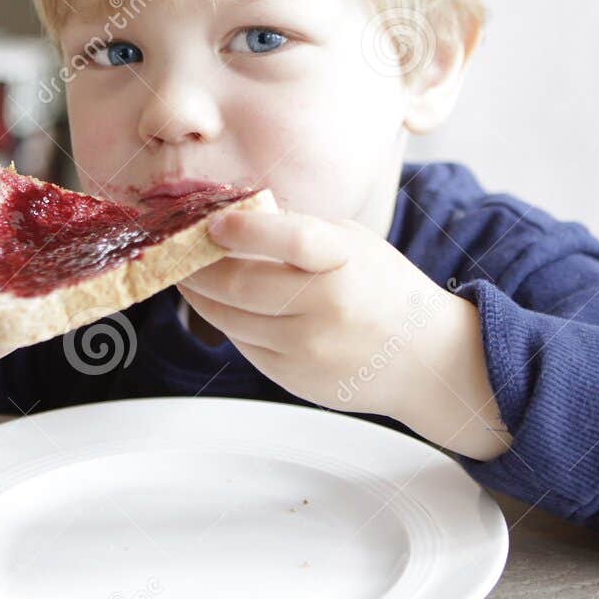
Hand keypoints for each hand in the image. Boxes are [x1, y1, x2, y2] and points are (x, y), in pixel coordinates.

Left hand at [175, 209, 511, 458]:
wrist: (422, 359)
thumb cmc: (381, 288)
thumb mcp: (351, 244)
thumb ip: (297, 232)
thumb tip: (228, 220)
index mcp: (347, 262)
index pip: (296, 240)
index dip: (247, 230)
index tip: (212, 222)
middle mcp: (328, 308)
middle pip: (241, 285)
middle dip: (197, 265)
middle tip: (177, 248)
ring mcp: (309, 349)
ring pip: (230, 318)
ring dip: (199, 294)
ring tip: (188, 273)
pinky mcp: (292, 377)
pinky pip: (242, 343)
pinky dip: (224, 319)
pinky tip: (220, 303)